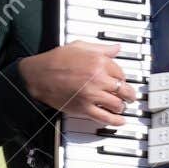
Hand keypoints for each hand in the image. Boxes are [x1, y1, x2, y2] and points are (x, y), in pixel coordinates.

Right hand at [18, 42, 135, 126]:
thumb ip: (101, 49)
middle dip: (128, 94)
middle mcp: (98, 78)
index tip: (121, 81)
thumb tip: (116, 48)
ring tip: (120, 107)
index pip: (121, 73)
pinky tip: (119, 121)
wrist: (39, 75)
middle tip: (129, 96)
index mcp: (99, 62)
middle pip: (123, 90)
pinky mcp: (84, 108)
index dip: (122, 78)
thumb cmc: (56, 60)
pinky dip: (115, 121)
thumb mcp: (80, 46)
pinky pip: (105, 118)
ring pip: (117, 105)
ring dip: (121, 107)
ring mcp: (92, 95)